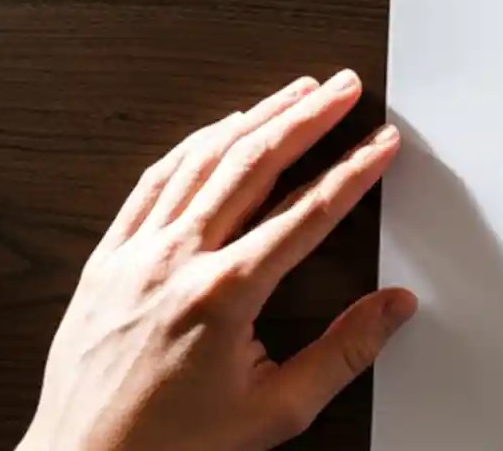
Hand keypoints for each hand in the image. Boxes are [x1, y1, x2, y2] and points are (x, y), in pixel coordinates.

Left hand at [19, 71, 414, 450]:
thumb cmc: (174, 446)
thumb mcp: (276, 410)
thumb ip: (344, 352)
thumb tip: (395, 307)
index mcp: (224, 295)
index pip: (308, 212)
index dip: (354, 170)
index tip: (382, 144)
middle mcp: (177, 260)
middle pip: (255, 164)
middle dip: (308, 117)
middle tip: (343, 88)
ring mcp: (136, 252)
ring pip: (204, 160)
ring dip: (256, 116)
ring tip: (294, 90)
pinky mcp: (107, 256)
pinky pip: (153, 180)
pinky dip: (192, 145)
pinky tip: (219, 128)